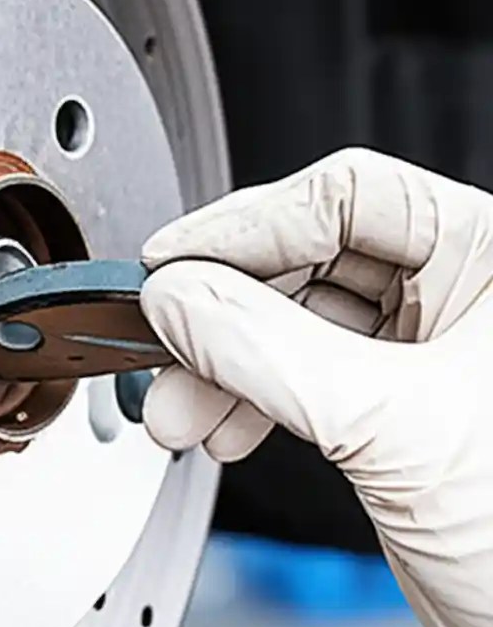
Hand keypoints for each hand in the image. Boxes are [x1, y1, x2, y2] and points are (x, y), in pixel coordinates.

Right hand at [138, 147, 492, 626]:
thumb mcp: (392, 426)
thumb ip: (269, 352)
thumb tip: (179, 298)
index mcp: (491, 256)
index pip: (347, 197)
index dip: (246, 226)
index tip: (173, 264)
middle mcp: (463, 291)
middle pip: (307, 260)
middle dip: (223, 315)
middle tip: (166, 346)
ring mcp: (430, 350)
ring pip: (294, 323)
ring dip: (224, 367)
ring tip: (181, 411)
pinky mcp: (398, 405)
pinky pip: (301, 376)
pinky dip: (251, 401)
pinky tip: (224, 429)